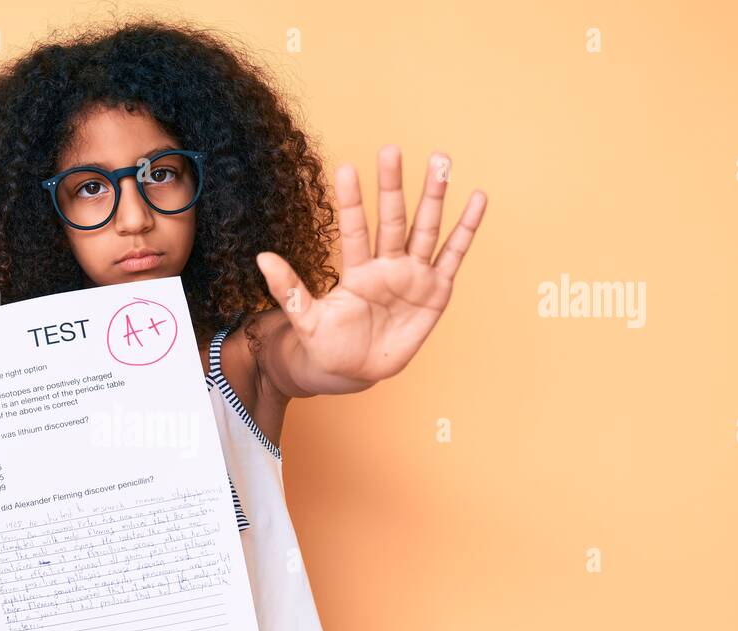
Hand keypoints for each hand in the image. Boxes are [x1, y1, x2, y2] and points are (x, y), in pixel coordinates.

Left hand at [256, 145, 485, 386]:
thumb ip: (289, 290)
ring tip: (441, 162)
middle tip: (391, 150)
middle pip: (392, 219)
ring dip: (434, 197)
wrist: (353, 372)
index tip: (345, 168)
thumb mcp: (306, 320)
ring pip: (425, 229)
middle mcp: (386, 265)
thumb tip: (261, 258)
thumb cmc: (327, 345)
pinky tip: (476, 199)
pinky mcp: (436, 290)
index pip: (354, 228)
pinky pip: (453, 254)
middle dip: (392, 186)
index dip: (351, 201)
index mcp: (356, 269)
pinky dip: (466, 228)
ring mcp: (413, 275)